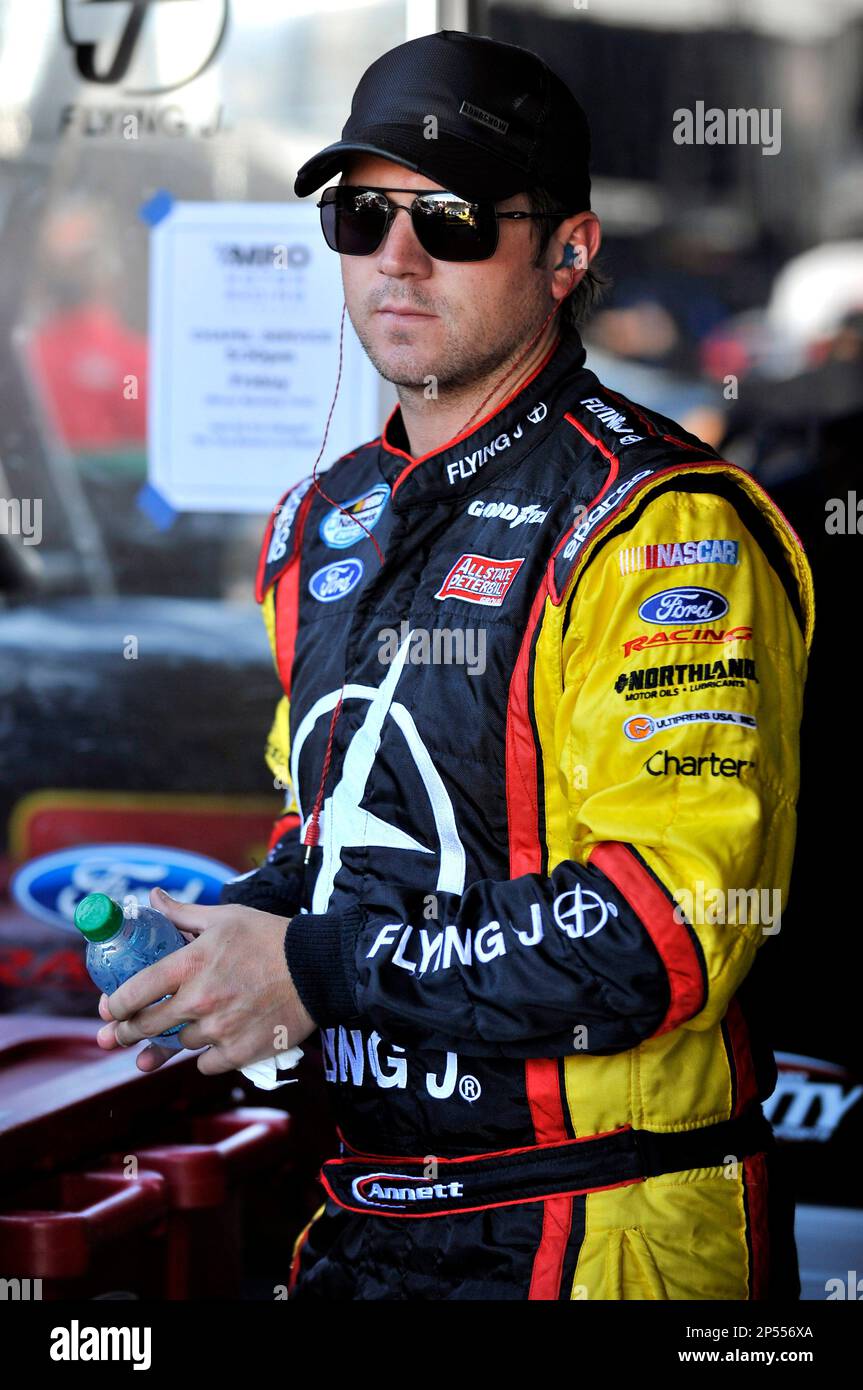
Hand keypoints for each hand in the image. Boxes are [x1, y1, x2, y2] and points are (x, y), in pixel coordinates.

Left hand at [96, 888, 315, 1074]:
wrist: (317, 969)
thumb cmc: (269, 937)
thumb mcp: (225, 917)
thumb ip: (183, 914)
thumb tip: (154, 898)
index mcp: (190, 964)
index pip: (133, 992)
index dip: (114, 1005)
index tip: (108, 1011)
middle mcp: (199, 1000)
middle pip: (146, 1027)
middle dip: (128, 1032)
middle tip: (121, 1035)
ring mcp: (219, 1030)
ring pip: (179, 1044)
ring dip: (179, 1037)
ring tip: (186, 1027)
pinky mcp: (239, 1052)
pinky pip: (205, 1065)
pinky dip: (207, 1055)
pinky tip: (215, 1041)